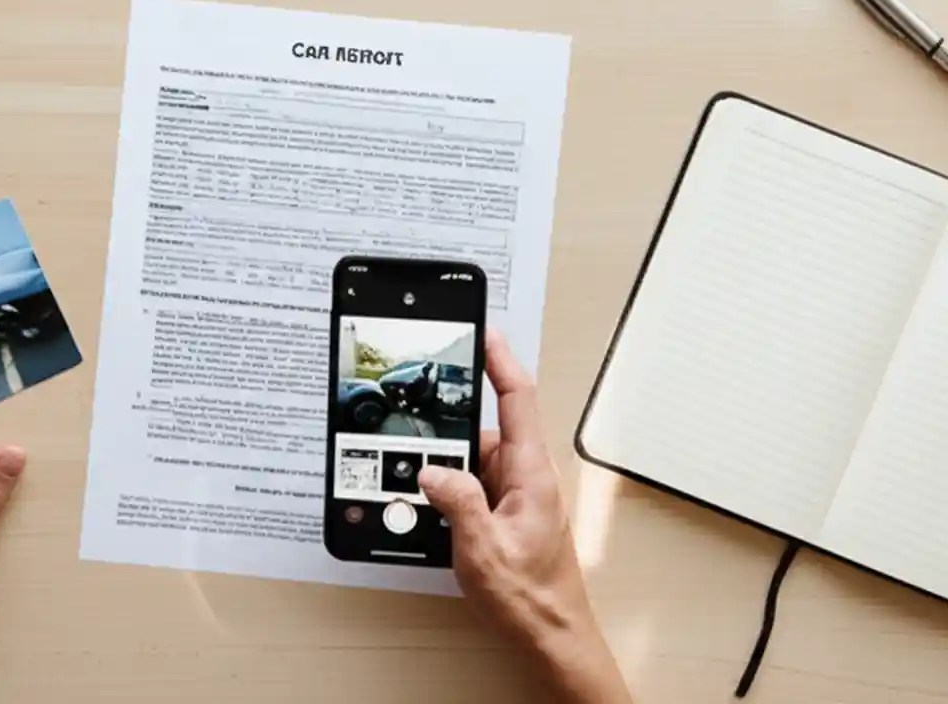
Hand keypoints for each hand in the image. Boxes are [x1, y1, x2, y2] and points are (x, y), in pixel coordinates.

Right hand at [418, 330, 631, 703]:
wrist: (552, 638)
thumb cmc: (531, 600)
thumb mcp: (484, 550)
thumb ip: (457, 503)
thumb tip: (432, 470)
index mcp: (531, 474)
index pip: (516, 399)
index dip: (498, 360)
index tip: (481, 330)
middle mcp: (526, 478)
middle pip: (483, 430)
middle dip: (448, 432)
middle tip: (417, 438)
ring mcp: (516, 496)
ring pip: (472, 462)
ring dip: (447, 470)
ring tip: (431, 502)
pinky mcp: (505, 514)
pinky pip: (471, 487)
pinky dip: (449, 491)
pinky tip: (434, 514)